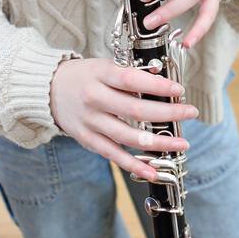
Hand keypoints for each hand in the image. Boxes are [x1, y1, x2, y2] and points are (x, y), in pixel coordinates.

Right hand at [49, 57, 199, 181]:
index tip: (179, 91)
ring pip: (128, 137)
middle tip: (190, 113)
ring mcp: (90, 122)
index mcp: (100, 74)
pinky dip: (134, 165)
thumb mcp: (104, 66)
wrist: (48, 90)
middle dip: (167, 114)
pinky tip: (153, 171)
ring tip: (182, 144)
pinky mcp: (87, 140)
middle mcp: (94, 98)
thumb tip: (163, 82)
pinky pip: (114, 155)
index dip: (157, 87)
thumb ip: (130, 75)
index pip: (132, 80)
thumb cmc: (84, 76)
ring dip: (159, 143)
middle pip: (135, 110)